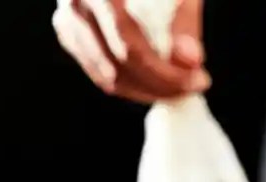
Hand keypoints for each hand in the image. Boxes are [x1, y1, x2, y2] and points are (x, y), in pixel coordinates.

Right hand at [52, 0, 208, 102]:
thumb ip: (184, 22)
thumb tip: (191, 61)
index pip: (131, 48)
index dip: (166, 73)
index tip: (199, 80)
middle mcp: (75, 4)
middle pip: (116, 67)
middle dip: (158, 86)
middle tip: (191, 86)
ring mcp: (67, 20)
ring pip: (106, 75)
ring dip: (144, 88)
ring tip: (176, 83)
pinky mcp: (68, 31)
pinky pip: (98, 69)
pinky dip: (128, 79)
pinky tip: (153, 75)